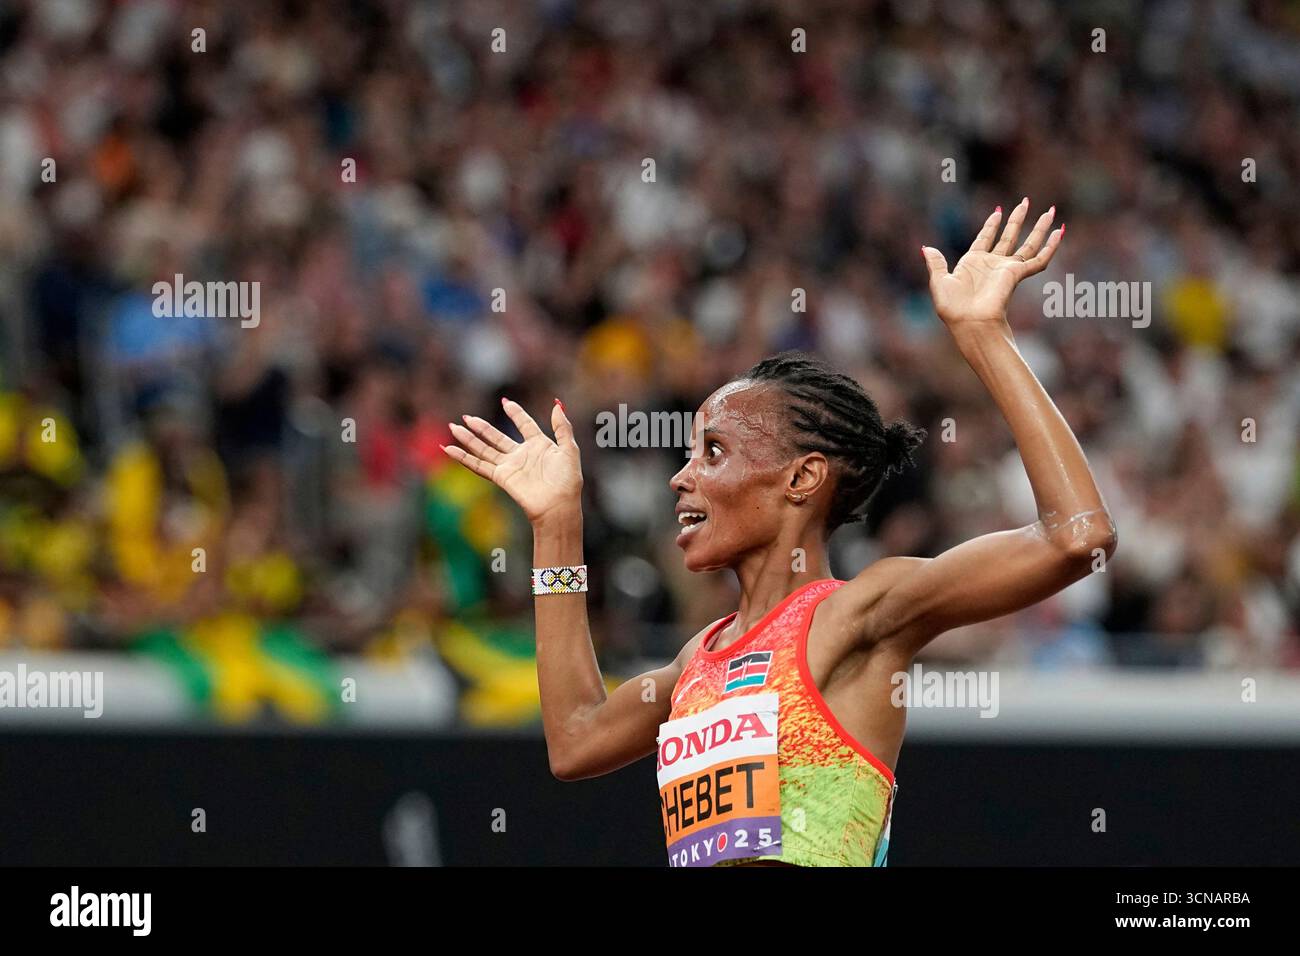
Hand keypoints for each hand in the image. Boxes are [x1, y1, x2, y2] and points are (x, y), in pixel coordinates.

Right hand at [443, 398, 582, 526]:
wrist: (558, 505)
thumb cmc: (567, 480)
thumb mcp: (570, 449)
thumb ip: (563, 427)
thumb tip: (556, 405)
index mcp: (540, 445)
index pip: (524, 425)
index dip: (516, 413)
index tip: (505, 402)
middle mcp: (522, 455)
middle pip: (497, 437)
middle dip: (481, 427)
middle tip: (466, 417)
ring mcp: (510, 466)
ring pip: (484, 449)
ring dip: (468, 439)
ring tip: (454, 427)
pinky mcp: (502, 477)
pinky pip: (480, 465)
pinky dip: (464, 458)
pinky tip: (450, 449)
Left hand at [921, 199, 1063, 328]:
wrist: (969, 322)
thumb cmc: (953, 307)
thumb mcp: (939, 282)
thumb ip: (935, 263)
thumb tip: (926, 248)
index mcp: (973, 263)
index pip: (986, 238)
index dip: (992, 224)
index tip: (998, 211)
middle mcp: (992, 264)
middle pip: (1009, 236)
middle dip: (1018, 219)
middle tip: (1025, 201)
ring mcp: (1007, 269)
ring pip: (1028, 244)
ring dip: (1039, 227)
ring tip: (1049, 210)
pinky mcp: (1017, 274)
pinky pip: (1039, 259)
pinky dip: (1051, 246)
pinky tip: (1059, 232)